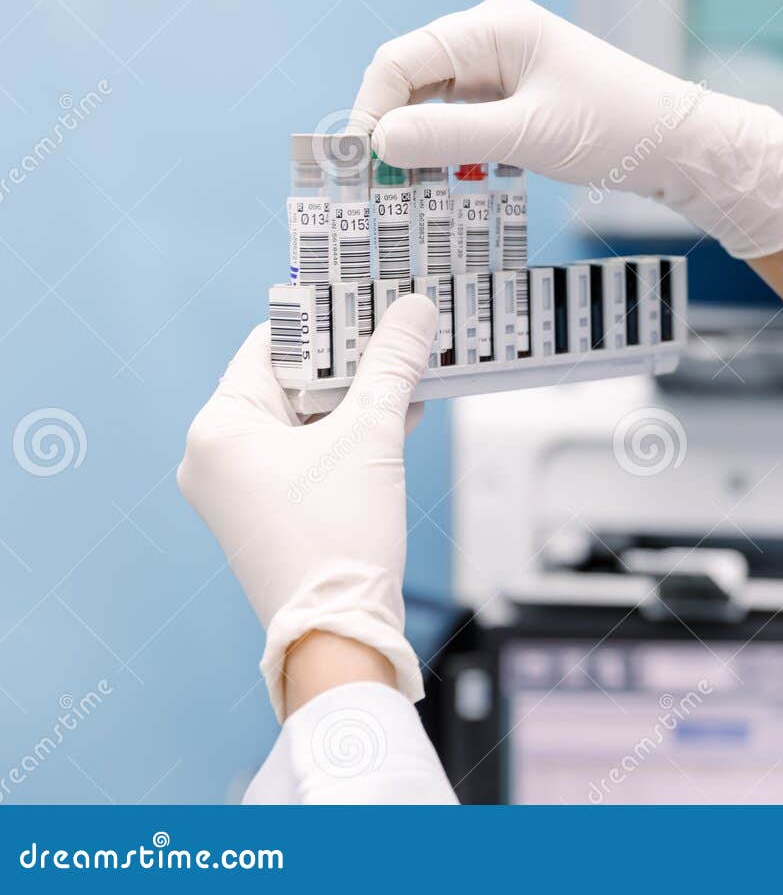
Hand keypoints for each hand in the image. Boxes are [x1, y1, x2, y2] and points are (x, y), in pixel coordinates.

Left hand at [177, 295, 436, 719]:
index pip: (272, 345)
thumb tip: (414, 309)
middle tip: (398, 332)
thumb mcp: (371, 434)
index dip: (325, 321)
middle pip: (291, 382)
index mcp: (219, 429)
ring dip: (359, 399)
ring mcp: (240, 490)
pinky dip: (350, 436)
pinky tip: (400, 414)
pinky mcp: (270, 515)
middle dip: (351, 362)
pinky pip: (310, 455)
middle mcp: (217, 457)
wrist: (340, 631)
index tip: (370, 301)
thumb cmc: (337, 538)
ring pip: (306, 420)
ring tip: (409, 370)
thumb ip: (392, 365)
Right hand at [347, 0, 782, 259]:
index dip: (371, 108)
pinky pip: (462, 120)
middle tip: (374, 186)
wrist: (679, 146)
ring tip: (403, 191)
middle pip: (412, 80)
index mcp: (493, 28)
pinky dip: (447, 150)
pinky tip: (441, 182)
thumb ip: (451, 136)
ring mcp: (504, 69)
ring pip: (434, 103)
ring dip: (417, 143)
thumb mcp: (528, 136)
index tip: (360, 164)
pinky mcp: (516, 98)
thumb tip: (379, 140)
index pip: (402, 60)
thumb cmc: (615, 129)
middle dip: (390, 128)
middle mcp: (492, 39)